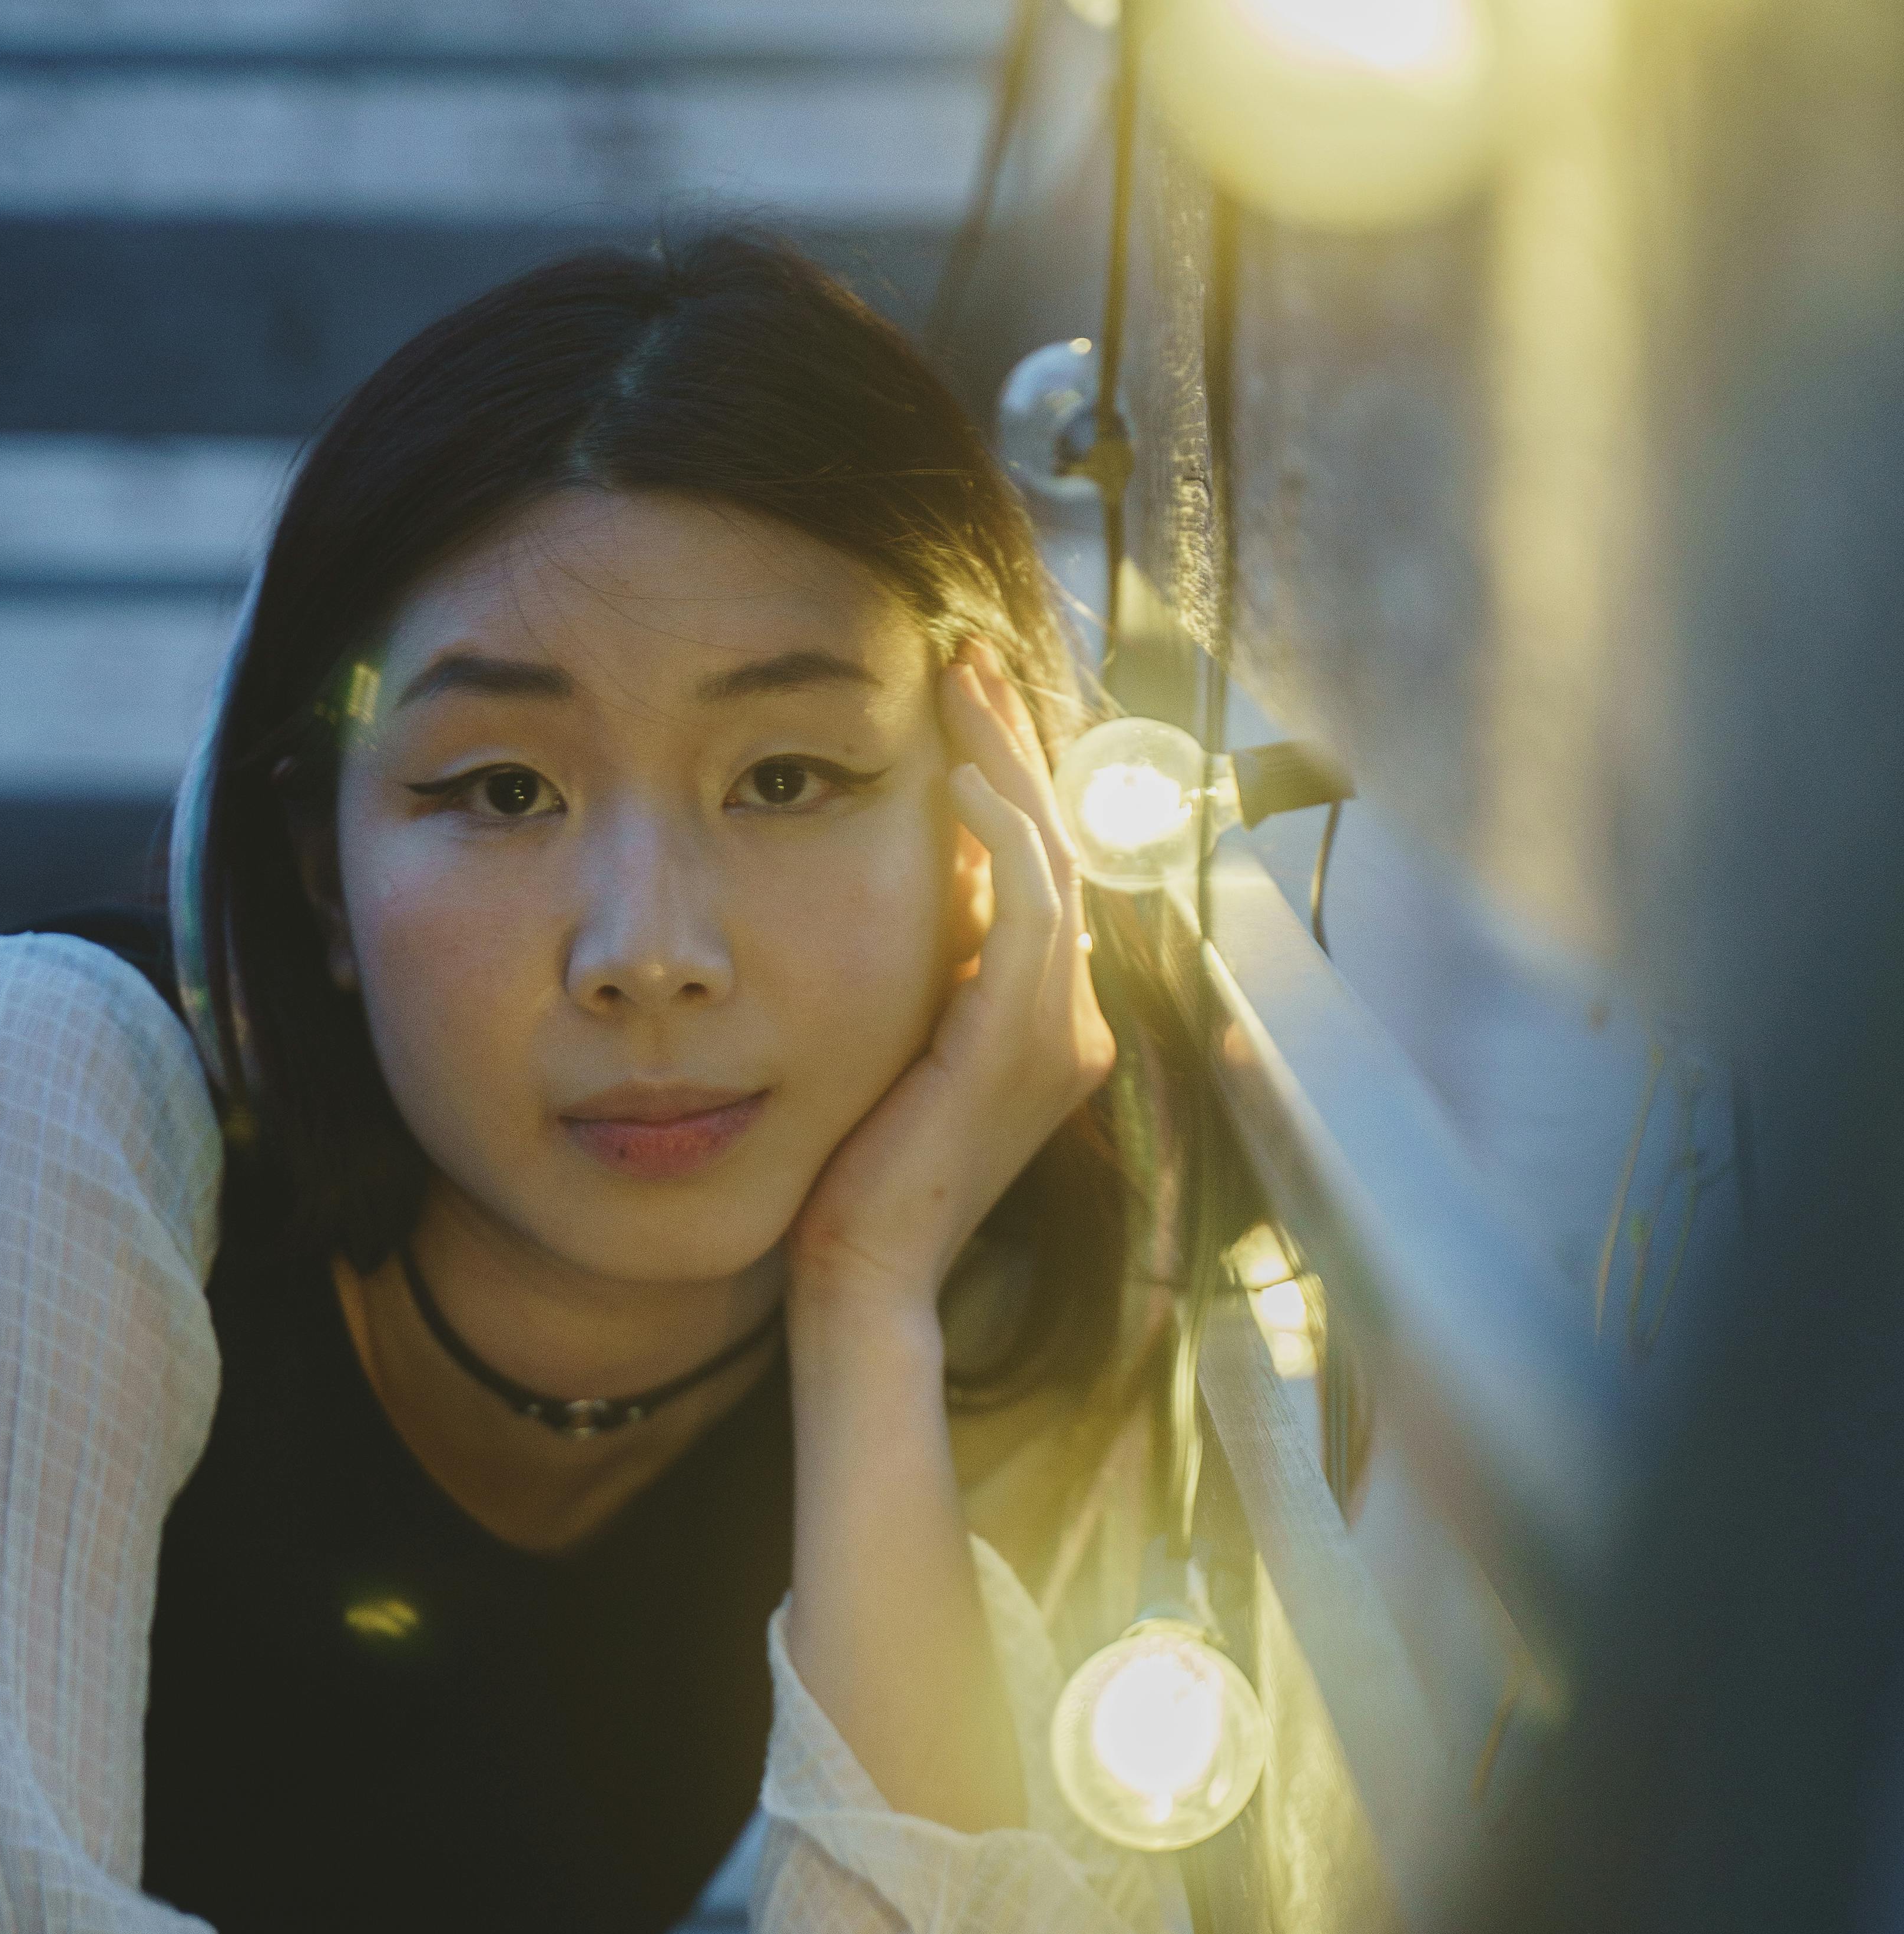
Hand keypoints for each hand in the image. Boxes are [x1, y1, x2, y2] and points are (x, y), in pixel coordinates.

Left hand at [787, 645, 1115, 1323]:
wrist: (862, 1275)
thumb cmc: (858, 1174)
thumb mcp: (896, 1043)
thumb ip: (929, 970)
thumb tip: (926, 883)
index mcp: (1047, 1024)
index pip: (1044, 872)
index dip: (1011, 779)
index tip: (962, 703)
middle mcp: (1075, 1024)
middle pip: (1059, 848)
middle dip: (1014, 745)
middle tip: (968, 658)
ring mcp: (1060, 1035)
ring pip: (1052, 861)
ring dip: (1006, 763)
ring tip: (960, 685)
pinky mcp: (1022, 1043)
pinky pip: (1033, 911)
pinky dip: (1005, 838)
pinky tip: (963, 778)